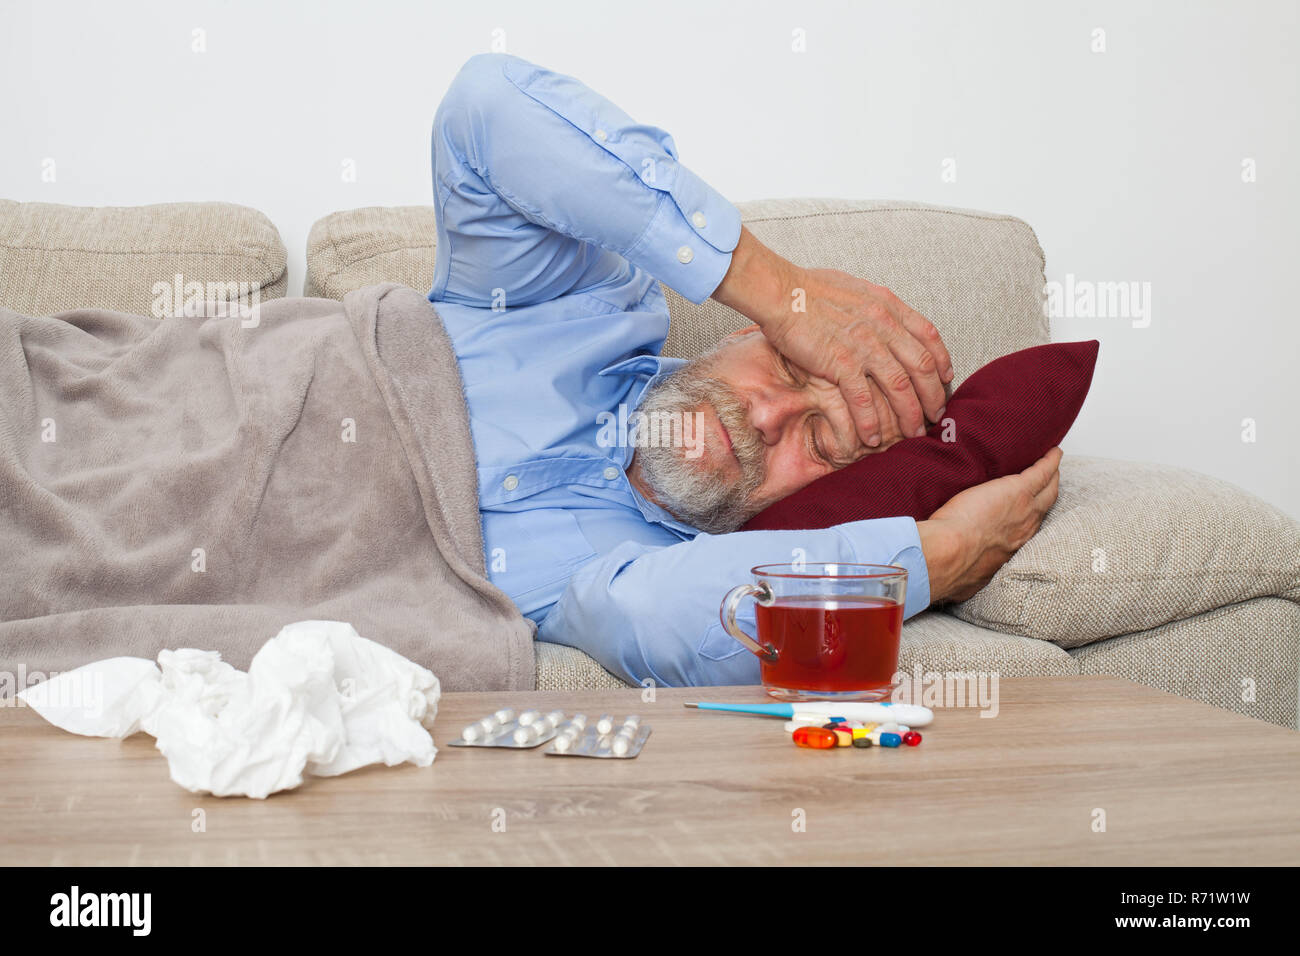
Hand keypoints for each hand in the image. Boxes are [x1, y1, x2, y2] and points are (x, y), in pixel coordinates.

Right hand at [712, 227, 953, 446]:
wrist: (782, 292)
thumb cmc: (809, 288)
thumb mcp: (855, 289)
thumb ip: (874, 307)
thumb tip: (881, 316)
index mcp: (888, 306)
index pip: (928, 336)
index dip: (941, 360)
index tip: (945, 377)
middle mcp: (883, 326)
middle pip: (921, 367)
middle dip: (933, 396)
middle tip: (935, 415)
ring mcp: (864, 345)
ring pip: (900, 387)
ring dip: (909, 414)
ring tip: (913, 433)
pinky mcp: (840, 363)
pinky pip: (863, 399)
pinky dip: (870, 422)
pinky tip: (872, 437)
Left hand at [916, 448, 1062, 602]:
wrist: (951, 553)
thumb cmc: (951, 562)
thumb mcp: (966, 572)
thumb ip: (969, 568)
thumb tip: (959, 575)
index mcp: (1011, 548)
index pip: (1027, 531)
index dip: (1030, 519)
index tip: (1028, 513)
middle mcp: (1025, 531)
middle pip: (1044, 509)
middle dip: (1047, 495)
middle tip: (1049, 482)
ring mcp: (1025, 509)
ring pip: (1047, 490)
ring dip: (1050, 477)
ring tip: (1051, 465)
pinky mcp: (1019, 490)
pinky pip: (1042, 471)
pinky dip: (1050, 461)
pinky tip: (1052, 451)